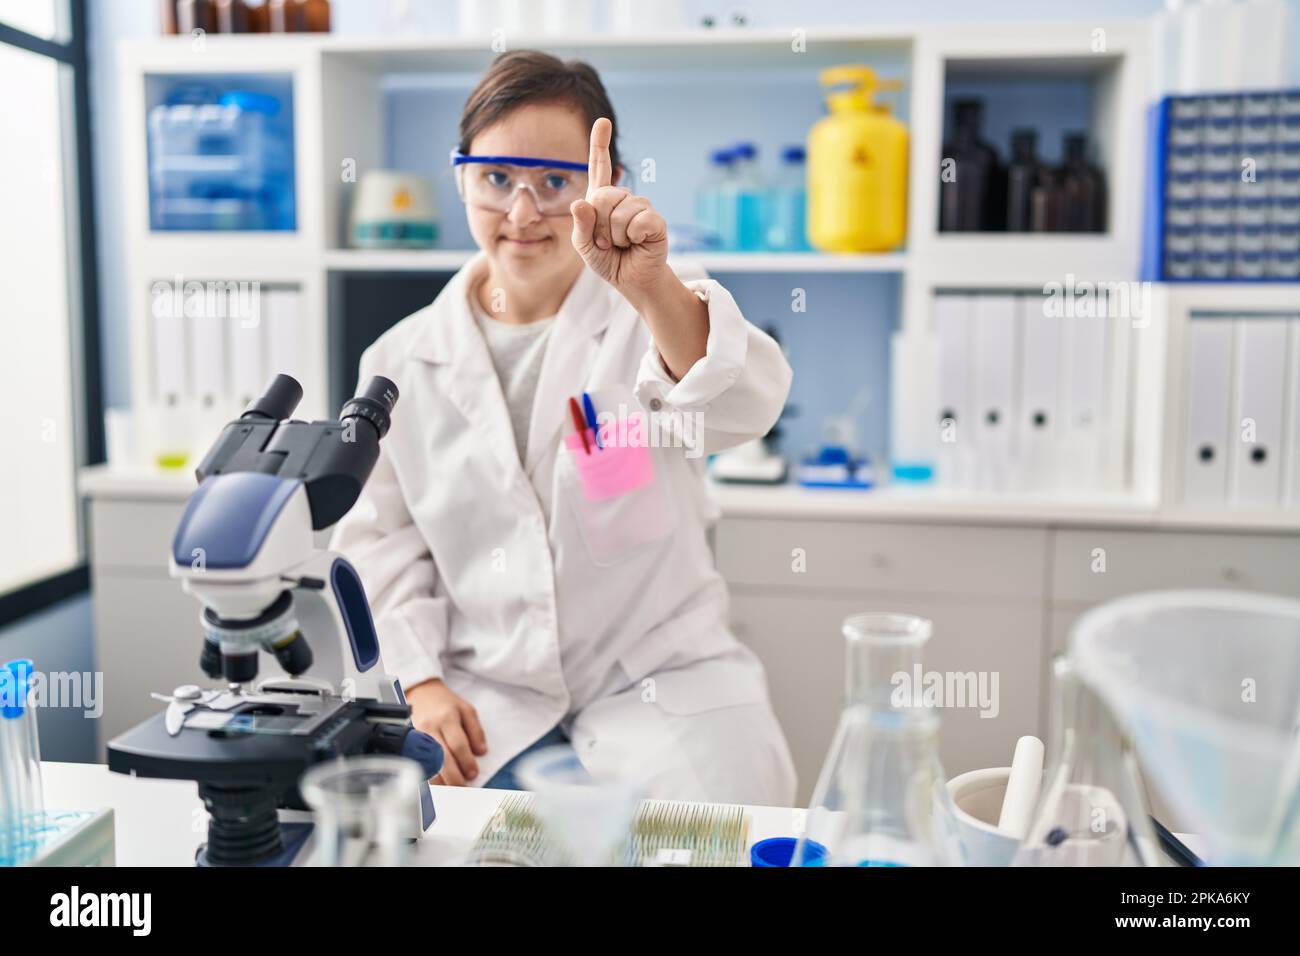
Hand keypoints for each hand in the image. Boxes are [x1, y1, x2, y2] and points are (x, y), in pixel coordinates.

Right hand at [406, 678, 487, 786]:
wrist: (421, 693)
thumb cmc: (445, 703)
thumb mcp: (466, 710)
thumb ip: (476, 731)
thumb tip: (481, 752)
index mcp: (447, 717)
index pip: (457, 744)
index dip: (466, 761)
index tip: (473, 773)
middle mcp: (430, 728)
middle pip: (442, 758)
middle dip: (454, 777)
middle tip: (464, 787)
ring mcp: (417, 737)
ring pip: (428, 764)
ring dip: (440, 781)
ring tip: (452, 789)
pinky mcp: (410, 743)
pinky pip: (419, 764)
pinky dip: (428, 777)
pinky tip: (437, 784)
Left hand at [570, 117, 669, 293]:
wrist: (632, 281)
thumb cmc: (609, 261)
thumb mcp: (584, 246)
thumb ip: (579, 226)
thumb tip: (580, 203)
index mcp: (602, 199)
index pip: (600, 166)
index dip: (600, 144)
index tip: (603, 121)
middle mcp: (623, 198)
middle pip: (602, 196)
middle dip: (599, 226)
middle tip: (607, 243)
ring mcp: (641, 206)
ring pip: (619, 212)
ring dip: (615, 236)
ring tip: (622, 245)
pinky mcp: (655, 220)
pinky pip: (637, 222)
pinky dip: (632, 238)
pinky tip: (638, 244)